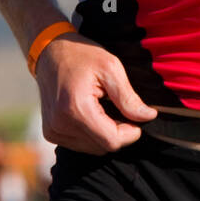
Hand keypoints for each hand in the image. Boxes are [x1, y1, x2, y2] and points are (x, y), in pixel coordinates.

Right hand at [34, 32, 157, 154]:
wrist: (51, 52)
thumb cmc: (82, 55)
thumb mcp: (111, 68)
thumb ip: (129, 97)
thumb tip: (149, 116)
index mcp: (76, 108)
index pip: (111, 141)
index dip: (130, 133)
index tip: (137, 117)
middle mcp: (60, 124)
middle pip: (103, 147)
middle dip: (119, 132)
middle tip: (121, 109)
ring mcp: (53, 130)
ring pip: (93, 148)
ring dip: (105, 134)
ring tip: (105, 109)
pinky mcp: (50, 132)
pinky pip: (80, 144)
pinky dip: (92, 134)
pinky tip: (93, 114)